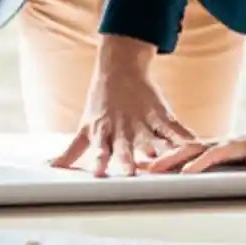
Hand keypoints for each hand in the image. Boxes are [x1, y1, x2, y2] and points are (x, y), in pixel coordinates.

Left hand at [52, 35, 191, 176]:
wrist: (120, 71)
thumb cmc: (100, 105)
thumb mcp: (84, 129)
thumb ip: (70, 152)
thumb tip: (49, 167)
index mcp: (105, 133)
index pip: (101, 149)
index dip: (100, 160)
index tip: (99, 173)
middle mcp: (124, 130)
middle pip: (126, 147)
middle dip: (128, 159)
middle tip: (130, 173)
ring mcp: (144, 123)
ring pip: (152, 140)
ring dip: (158, 152)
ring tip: (164, 162)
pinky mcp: (161, 115)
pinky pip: (174, 129)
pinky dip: (185, 138)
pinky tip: (196, 147)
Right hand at [148, 121, 245, 173]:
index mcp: (235, 145)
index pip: (214, 154)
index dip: (200, 163)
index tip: (186, 173)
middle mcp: (218, 142)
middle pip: (189, 148)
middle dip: (169, 158)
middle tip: (150, 168)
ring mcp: (210, 145)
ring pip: (181, 149)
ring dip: (161, 157)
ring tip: (140, 166)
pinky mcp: (204, 150)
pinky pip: (182, 152)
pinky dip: (165, 158)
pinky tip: (149, 165)